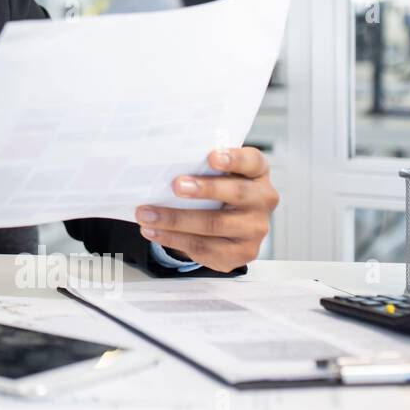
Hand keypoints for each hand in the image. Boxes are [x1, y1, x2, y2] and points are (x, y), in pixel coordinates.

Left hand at [136, 147, 278, 272]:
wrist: (230, 229)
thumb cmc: (218, 190)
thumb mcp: (216, 175)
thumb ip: (200, 167)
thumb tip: (160, 165)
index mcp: (257, 173)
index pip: (252, 162)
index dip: (234, 158)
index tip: (212, 156)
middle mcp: (262, 200)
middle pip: (236, 193)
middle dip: (204, 189)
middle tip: (176, 186)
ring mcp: (255, 229)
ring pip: (214, 224)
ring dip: (175, 219)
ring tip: (147, 214)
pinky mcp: (241, 252)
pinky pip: (203, 247)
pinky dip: (173, 239)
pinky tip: (153, 231)